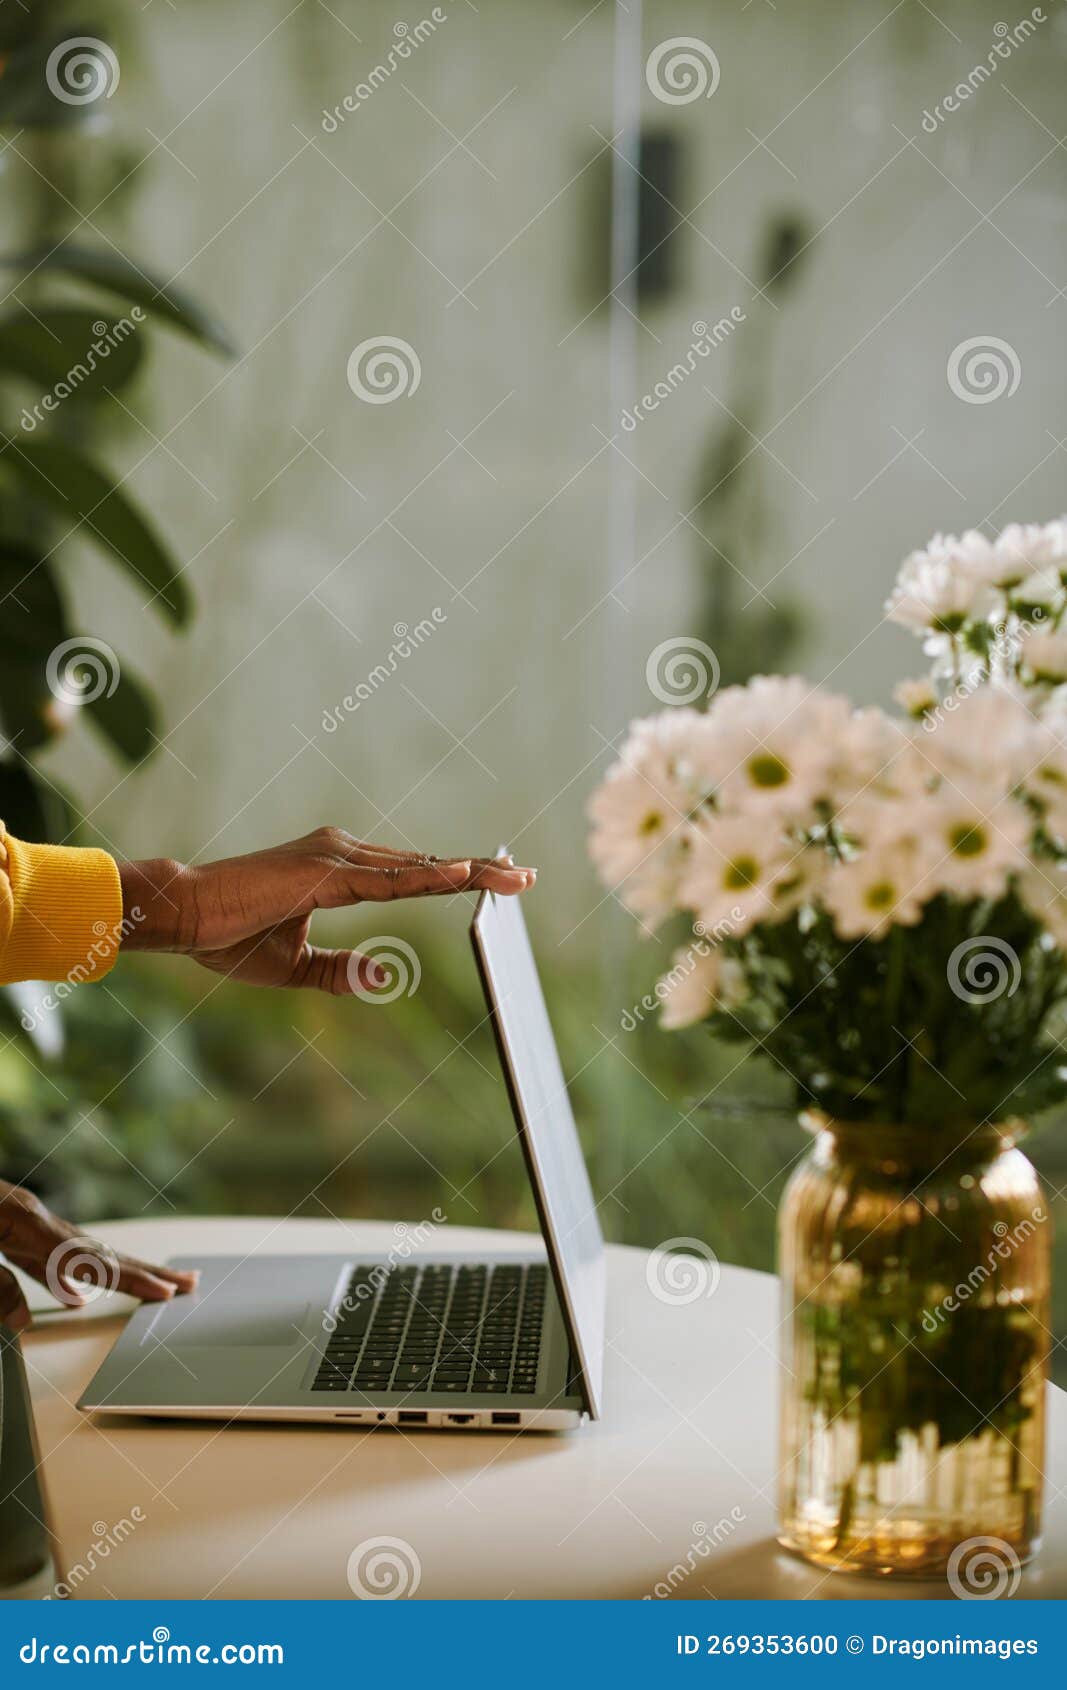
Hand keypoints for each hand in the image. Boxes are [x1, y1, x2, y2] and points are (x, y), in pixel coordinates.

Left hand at [0, 1181, 198, 1331]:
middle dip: (147, 1270)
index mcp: (30, 1220)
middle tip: (188, 1283)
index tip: (164, 1291)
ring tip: (156, 1285)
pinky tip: (78, 1298)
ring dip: (122, 1271)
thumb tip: (22, 1320)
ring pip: (85, 1253)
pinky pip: (56, 1258)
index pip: (90, 1257)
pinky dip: (74, 1277)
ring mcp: (32, 1224)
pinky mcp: (17, 1232)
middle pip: (102, 1252)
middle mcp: (40, 1220)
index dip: (130, 1277)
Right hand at [118, 829, 534, 993]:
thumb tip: (384, 974)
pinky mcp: (322, 872)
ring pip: (415, 867)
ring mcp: (334, 859)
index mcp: (336, 871)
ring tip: (513, 876)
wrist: (180, 915)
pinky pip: (386, 879)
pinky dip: (426, 876)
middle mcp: (341, 855)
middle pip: (423, 865)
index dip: (453, 877)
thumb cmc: (227, 937)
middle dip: (478, 870)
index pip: (409, 876)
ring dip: (467, 871)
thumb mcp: (295, 966)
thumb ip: (340, 970)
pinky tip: (462, 874)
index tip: (497, 880)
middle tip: (526, 876)